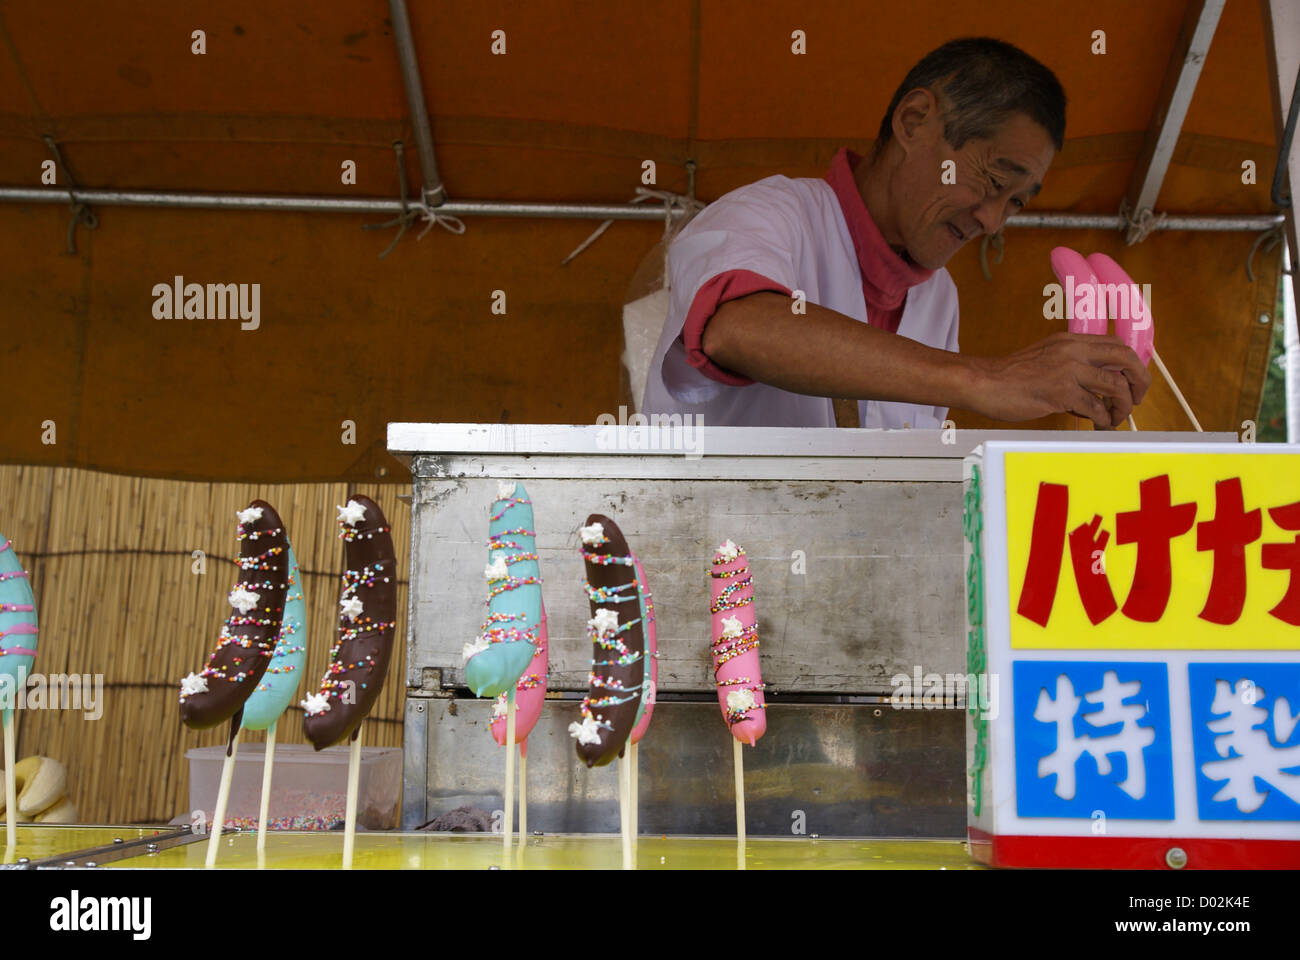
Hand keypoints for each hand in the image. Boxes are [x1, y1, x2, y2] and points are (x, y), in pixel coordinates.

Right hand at [968, 333, 1150, 428]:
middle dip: (1139, 381)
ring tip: (1116, 417)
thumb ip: (1071, 368)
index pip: (1116, 345)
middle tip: (1137, 398)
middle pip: (1125, 358)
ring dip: (1123, 405)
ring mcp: (1068, 370)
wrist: (983, 382)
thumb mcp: (1045, 359)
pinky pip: (1096, 407)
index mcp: (1070, 340)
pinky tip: (1100, 425)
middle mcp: (1073, 350)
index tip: (1133, 380)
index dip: (1132, 364)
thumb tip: (1095, 392)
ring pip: (1115, 385)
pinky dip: (1104, 419)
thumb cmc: (1009, 377)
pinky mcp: (1061, 392)